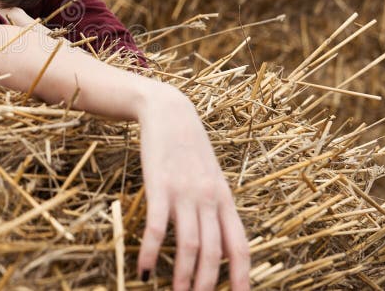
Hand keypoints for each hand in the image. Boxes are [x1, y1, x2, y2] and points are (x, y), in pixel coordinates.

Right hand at [135, 82, 249, 289]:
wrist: (169, 111)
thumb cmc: (188, 146)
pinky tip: (142, 268)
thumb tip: (220, 243)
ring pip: (188, 245)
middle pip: (212, 252)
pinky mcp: (159, 185)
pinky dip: (150, 251)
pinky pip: (156, 226)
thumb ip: (215, 207)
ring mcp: (184, 192)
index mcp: (224, 198)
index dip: (242, 276)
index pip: (240, 246)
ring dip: (181, 276)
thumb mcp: (210, 175)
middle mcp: (208, 198)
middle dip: (206, 284)